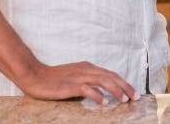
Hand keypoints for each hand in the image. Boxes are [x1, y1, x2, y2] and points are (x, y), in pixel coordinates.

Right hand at [20, 61, 136, 104]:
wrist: (33, 75)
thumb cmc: (53, 79)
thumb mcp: (75, 78)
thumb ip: (88, 83)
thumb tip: (101, 94)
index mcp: (89, 67)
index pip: (111, 74)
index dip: (124, 83)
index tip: (134, 92)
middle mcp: (86, 69)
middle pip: (111, 76)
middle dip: (126, 86)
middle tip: (136, 97)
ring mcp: (78, 76)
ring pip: (103, 80)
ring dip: (116, 90)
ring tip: (125, 100)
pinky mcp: (69, 85)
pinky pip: (86, 89)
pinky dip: (97, 95)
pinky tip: (104, 102)